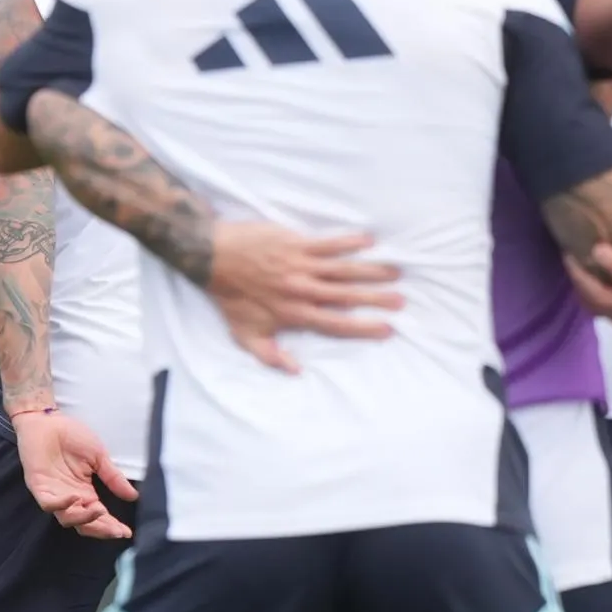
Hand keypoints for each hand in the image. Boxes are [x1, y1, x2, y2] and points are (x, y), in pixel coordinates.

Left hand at [8, 408, 131, 540]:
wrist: (47, 418)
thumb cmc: (71, 435)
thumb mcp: (99, 457)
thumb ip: (113, 477)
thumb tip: (133, 496)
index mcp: (84, 492)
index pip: (99, 516)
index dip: (112, 526)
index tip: (127, 532)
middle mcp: (69, 497)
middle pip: (84, 524)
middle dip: (101, 529)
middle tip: (116, 530)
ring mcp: (53, 493)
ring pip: (66, 518)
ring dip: (84, 519)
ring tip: (101, 513)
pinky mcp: (38, 485)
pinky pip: (48, 504)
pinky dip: (61, 505)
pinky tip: (75, 499)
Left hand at [203, 223, 401, 371]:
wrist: (211, 258)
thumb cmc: (230, 297)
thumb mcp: (245, 334)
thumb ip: (269, 355)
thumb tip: (295, 371)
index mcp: (293, 314)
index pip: (336, 325)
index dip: (363, 328)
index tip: (387, 329)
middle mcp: (301, 291)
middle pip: (347, 297)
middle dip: (376, 299)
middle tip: (401, 301)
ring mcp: (300, 266)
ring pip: (343, 270)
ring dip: (371, 272)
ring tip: (395, 273)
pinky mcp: (295, 244)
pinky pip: (328, 243)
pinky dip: (348, 242)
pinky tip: (369, 240)